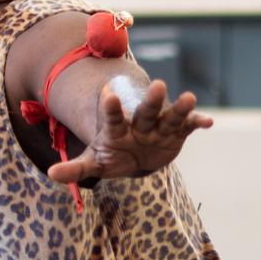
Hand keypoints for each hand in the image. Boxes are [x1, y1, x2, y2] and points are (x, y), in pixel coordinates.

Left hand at [50, 76, 211, 185]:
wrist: (135, 157)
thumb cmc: (113, 156)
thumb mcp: (95, 162)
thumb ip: (76, 168)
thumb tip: (51, 174)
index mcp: (118, 129)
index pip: (113, 118)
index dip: (111, 108)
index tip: (108, 95)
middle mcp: (139, 124)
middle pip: (145, 111)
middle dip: (152, 100)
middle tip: (158, 85)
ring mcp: (159, 127)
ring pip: (169, 115)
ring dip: (180, 108)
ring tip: (190, 98)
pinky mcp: (176, 133)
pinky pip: (187, 127)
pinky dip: (197, 122)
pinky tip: (209, 122)